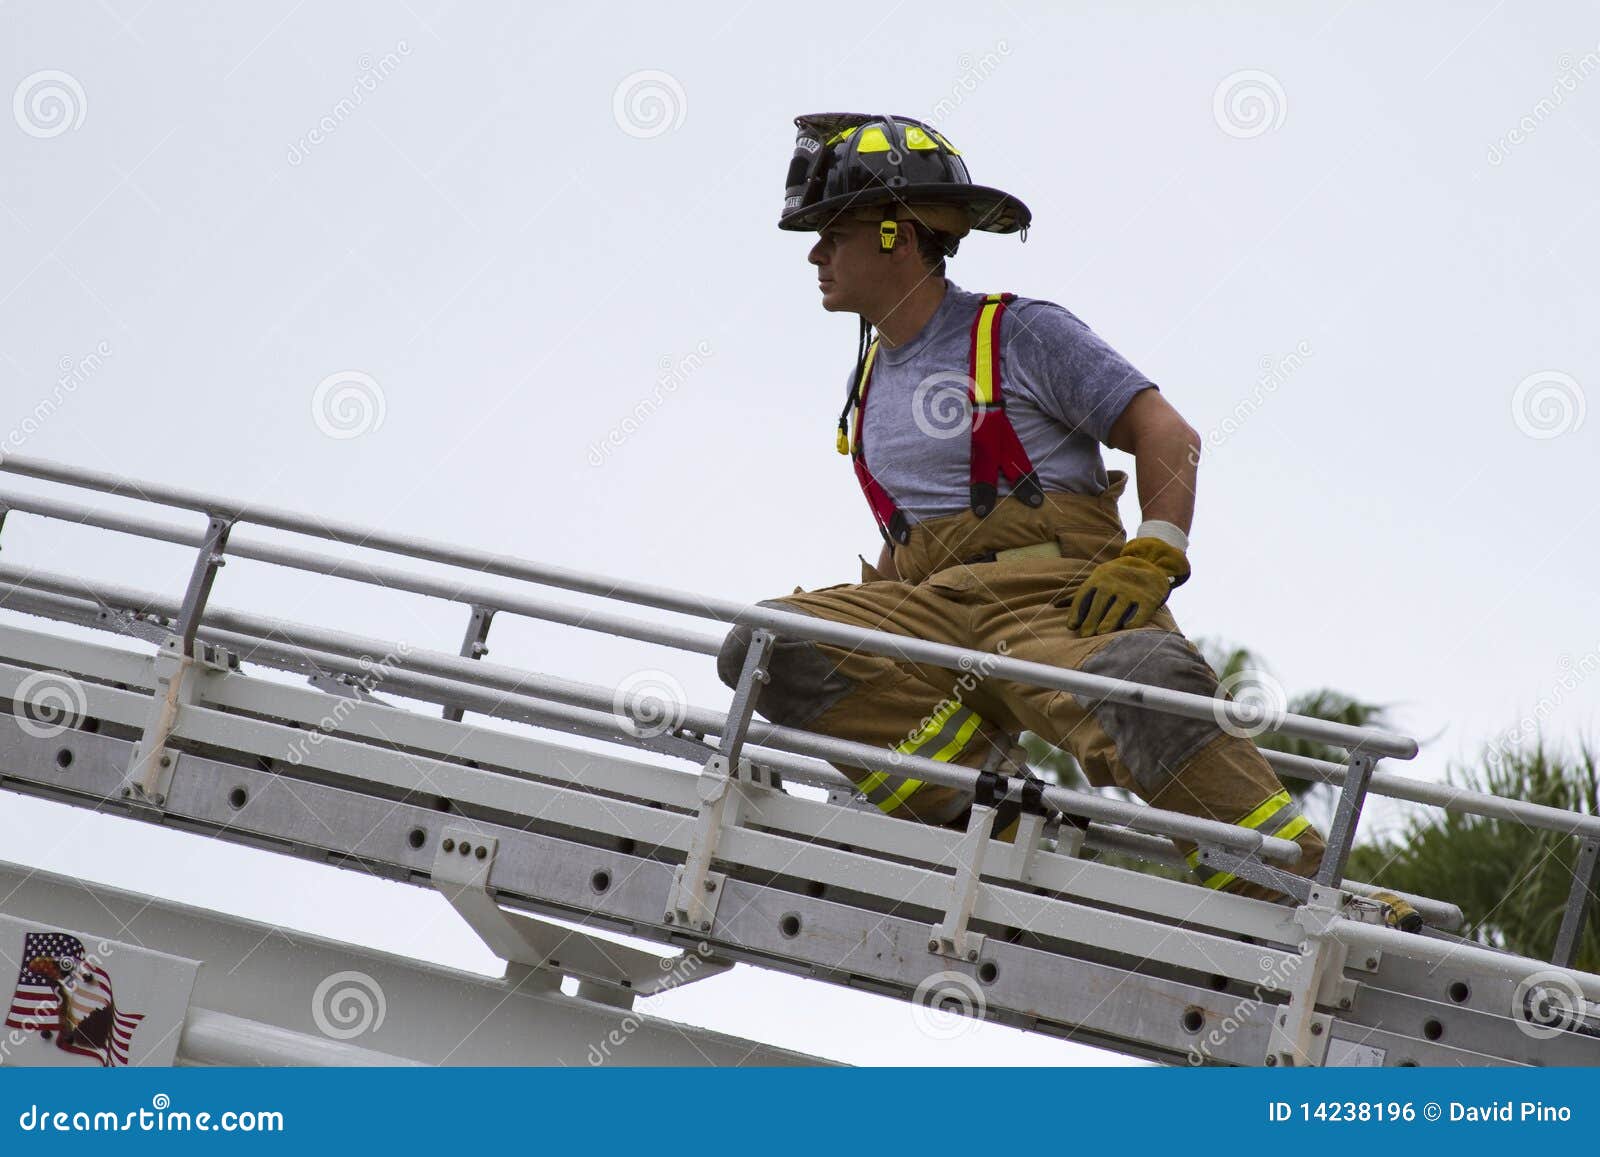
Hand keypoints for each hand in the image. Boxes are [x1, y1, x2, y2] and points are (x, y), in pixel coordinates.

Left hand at [1058, 537, 1189, 635]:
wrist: (1149, 564)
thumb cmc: (1116, 578)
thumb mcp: (1098, 579)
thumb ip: (1080, 594)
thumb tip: (1055, 605)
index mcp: (1099, 578)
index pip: (1085, 595)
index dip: (1077, 611)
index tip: (1071, 626)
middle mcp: (1114, 583)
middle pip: (1100, 602)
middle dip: (1091, 619)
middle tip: (1085, 635)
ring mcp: (1132, 590)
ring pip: (1119, 607)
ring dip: (1110, 620)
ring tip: (1101, 633)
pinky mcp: (1148, 598)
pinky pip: (1140, 611)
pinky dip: (1134, 620)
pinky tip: (1126, 628)